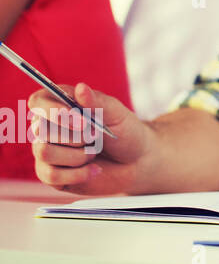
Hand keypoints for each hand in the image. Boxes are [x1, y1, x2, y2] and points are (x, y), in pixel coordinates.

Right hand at [28, 82, 152, 194]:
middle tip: (97, 136)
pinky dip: (78, 173)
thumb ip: (97, 102)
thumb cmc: (125, 131)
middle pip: (41, 129)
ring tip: (94, 153)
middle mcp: (48, 127)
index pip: (38, 102)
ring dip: (78, 155)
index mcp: (61, 104)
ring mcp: (46, 151)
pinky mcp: (50, 174)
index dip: (52, 110)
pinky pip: (51, 175)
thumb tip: (80, 88)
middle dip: (75, 136)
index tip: (78, 117)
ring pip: (44, 152)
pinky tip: (94, 169)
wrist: (135, 162)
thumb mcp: (117, 114)